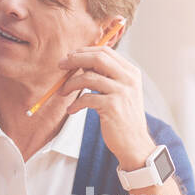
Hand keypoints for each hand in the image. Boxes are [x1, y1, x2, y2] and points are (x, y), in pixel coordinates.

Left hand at [57, 44, 155, 169]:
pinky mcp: (112, 106)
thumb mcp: (120, 91)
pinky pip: (86, 98)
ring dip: (70, 84)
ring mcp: (122, 92)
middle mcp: (128, 79)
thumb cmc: (123, 116)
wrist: (134, 143)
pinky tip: (71, 110)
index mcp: (131, 72)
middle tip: (60, 65)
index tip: (69, 56)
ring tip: (62, 92)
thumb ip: (106, 75)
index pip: (105, 51)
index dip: (84, 51)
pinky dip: (75, 104)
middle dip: (75, 59)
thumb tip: (81, 62)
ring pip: (88, 78)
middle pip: (97, 58)